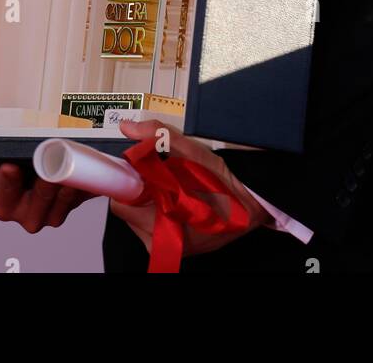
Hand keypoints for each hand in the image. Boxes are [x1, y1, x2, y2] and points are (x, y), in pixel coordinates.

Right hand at [0, 137, 94, 230]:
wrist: (33, 170)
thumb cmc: (13, 164)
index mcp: (3, 201)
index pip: (3, 196)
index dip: (7, 183)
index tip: (10, 166)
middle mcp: (24, 213)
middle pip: (35, 207)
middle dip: (43, 189)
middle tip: (50, 169)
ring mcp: (48, 214)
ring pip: (58, 209)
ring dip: (66, 191)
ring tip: (72, 171)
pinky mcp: (68, 208)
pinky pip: (77, 203)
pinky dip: (83, 189)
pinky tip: (88, 174)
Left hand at [110, 118, 271, 256]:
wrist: (249, 204)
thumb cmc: (222, 183)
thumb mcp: (193, 152)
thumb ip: (158, 136)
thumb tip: (128, 126)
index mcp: (160, 224)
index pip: (122, 204)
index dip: (130, 181)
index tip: (142, 170)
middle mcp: (159, 242)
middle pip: (128, 211)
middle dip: (140, 190)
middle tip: (161, 175)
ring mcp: (166, 246)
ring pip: (138, 218)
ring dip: (148, 200)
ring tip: (172, 186)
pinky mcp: (173, 246)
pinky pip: (151, 225)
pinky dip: (158, 209)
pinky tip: (176, 198)